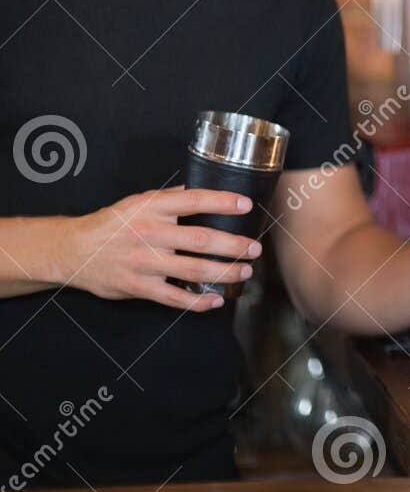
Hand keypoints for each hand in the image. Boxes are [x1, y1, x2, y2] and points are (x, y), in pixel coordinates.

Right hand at [62, 187, 263, 311]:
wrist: (73, 250)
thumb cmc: (113, 224)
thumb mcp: (138, 202)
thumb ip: (172, 199)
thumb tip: (207, 190)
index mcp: (151, 207)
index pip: (194, 200)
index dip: (222, 202)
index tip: (247, 205)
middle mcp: (149, 232)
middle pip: (201, 239)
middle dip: (233, 245)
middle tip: (254, 248)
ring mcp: (143, 261)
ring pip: (192, 268)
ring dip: (224, 272)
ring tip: (244, 271)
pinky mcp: (137, 286)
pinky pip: (173, 297)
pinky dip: (197, 301)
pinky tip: (215, 300)